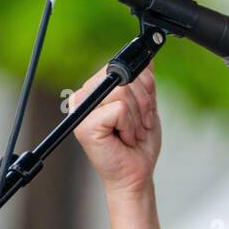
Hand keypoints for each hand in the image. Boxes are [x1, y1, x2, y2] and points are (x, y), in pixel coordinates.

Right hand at [71, 62, 161, 196]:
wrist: (137, 172)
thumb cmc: (139, 142)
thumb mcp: (147, 104)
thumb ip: (144, 80)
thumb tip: (146, 56)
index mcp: (97, 88)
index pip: (122, 66)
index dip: (143, 85)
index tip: (146, 109)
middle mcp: (85, 96)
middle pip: (124, 76)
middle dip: (143, 102)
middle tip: (139, 124)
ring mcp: (82, 110)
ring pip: (123, 91)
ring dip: (137, 117)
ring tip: (132, 132)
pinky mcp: (84, 125)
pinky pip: (119, 109)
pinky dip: (130, 126)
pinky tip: (124, 138)